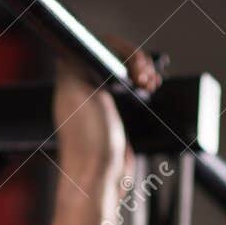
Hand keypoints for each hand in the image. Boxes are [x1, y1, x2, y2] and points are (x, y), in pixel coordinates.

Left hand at [53, 33, 160, 187]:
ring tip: (152, 84)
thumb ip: (76, 64)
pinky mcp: (118, 118)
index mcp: (73, 78)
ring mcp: (104, 102)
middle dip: (137, 61)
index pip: (101, 45)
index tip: (135, 65)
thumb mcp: (76, 92)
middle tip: (146, 77)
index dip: (122, 49)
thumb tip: (81, 45)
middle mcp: (87, 87)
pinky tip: (152, 90)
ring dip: (144, 72)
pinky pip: (134, 92)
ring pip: (128, 72)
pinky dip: (145, 88)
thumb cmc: (86, 141)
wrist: (98, 179)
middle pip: (117, 56)